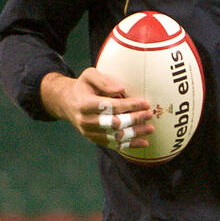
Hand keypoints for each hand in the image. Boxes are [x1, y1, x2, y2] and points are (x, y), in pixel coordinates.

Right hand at [40, 68, 154, 150]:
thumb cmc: (83, 87)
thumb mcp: (89, 75)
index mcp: (84, 104)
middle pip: (114, 123)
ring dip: (135, 134)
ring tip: (150, 129)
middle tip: (149, 114)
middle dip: (134, 119)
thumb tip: (121, 89)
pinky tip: (144, 143)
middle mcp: (86, 121)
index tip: (144, 103)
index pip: (110, 106)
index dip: (129, 105)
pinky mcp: (94, 139)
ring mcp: (89, 132)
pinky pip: (114, 145)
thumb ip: (104, 80)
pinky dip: (130, 145)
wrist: (68, 103)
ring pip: (115, 136)